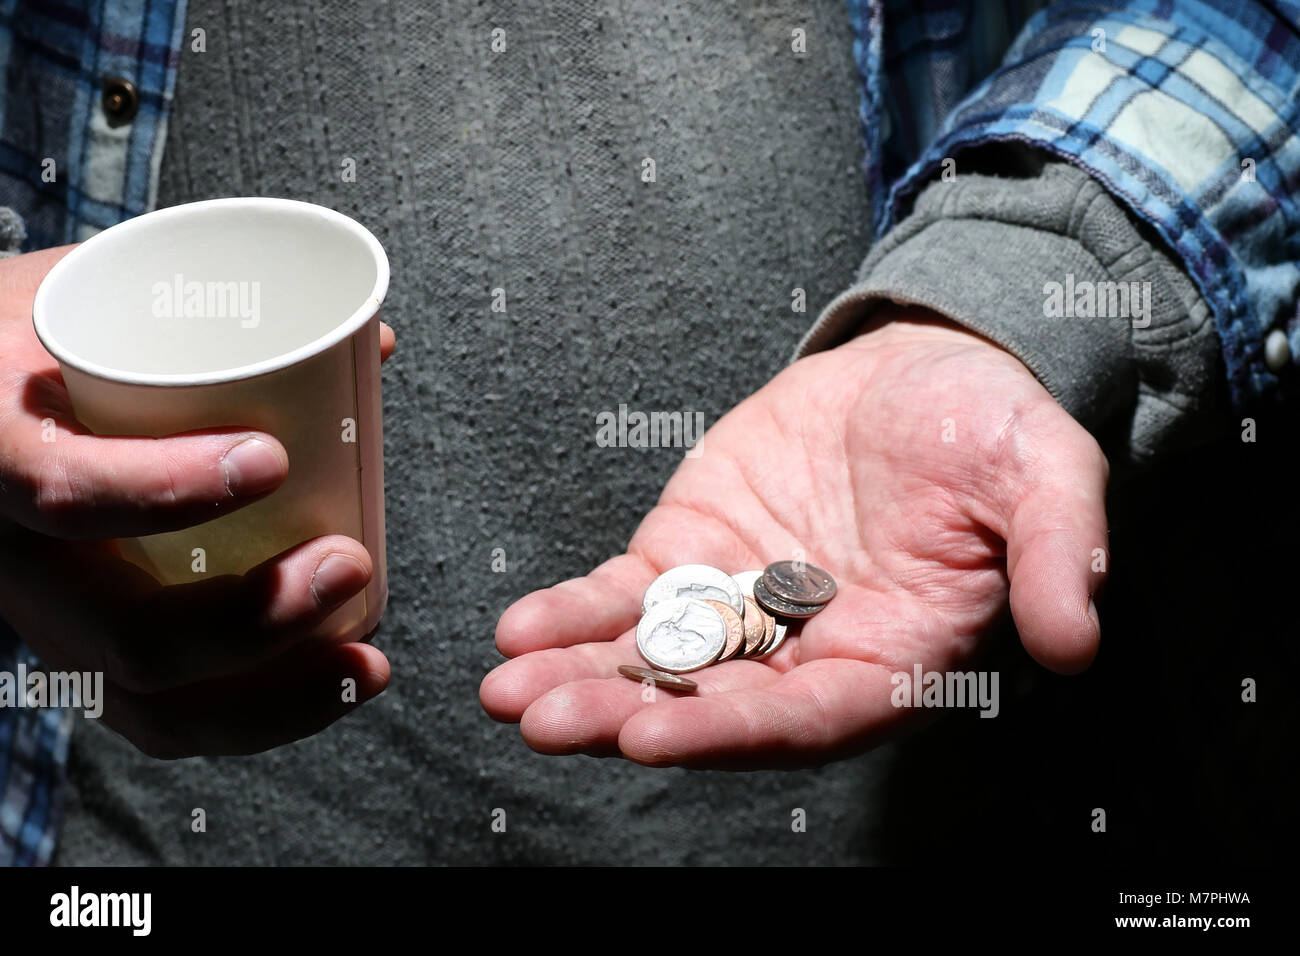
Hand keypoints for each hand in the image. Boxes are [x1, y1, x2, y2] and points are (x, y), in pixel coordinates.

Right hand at [0, 246, 396, 756]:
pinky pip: (160, 718)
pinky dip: (256, 718)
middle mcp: (7, 558)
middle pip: (124, 633)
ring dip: (275, 695)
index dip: (166, 488)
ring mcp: (43, 621)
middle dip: (256, 618)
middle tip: (351, 560)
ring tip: (369, 660)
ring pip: (149, 703)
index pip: (62, 489)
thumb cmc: (35, 341)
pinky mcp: (79, 653)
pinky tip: (334, 687)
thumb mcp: (91, 297)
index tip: (273, 458)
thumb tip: (377, 339)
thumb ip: (218, 309)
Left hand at [482, 308, 1108, 768]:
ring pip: (655, 661)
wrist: (923, 365)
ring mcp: (743, 607)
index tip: (654, 736)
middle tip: (546, 722)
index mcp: (894, 656)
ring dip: (581, 678)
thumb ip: (1054, 550)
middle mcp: (809, 651)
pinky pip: (628, 598)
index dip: (733, 732)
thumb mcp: (1043, 470)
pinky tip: (520, 631)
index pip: (809, 718)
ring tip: (507, 690)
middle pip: (712, 706)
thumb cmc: (989, 423)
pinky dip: (576, 614)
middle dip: (628, 716)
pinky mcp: (696, 555)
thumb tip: (1075, 638)